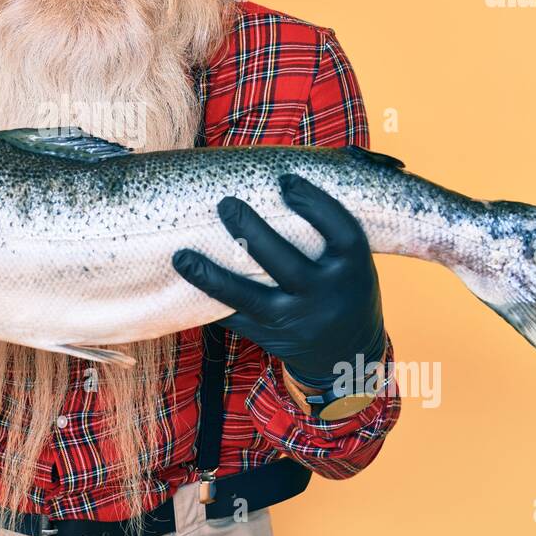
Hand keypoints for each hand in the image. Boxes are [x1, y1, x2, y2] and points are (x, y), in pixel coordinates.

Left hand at [172, 173, 384, 389]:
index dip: (314, 203)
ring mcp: (296, 320)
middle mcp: (325, 295)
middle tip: (225, 203)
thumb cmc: (345, 290)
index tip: (286, 181)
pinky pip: (235, 319)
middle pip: (283, 261)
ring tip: (181, 256)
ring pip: (248, 297)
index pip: (338, 230)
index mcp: (353, 268)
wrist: (349, 355)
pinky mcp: (272, 338)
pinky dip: (211, 301)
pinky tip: (186, 283)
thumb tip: (286, 180)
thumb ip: (328, 232)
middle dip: (250, 231)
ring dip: (210, 276)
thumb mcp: (354, 263)